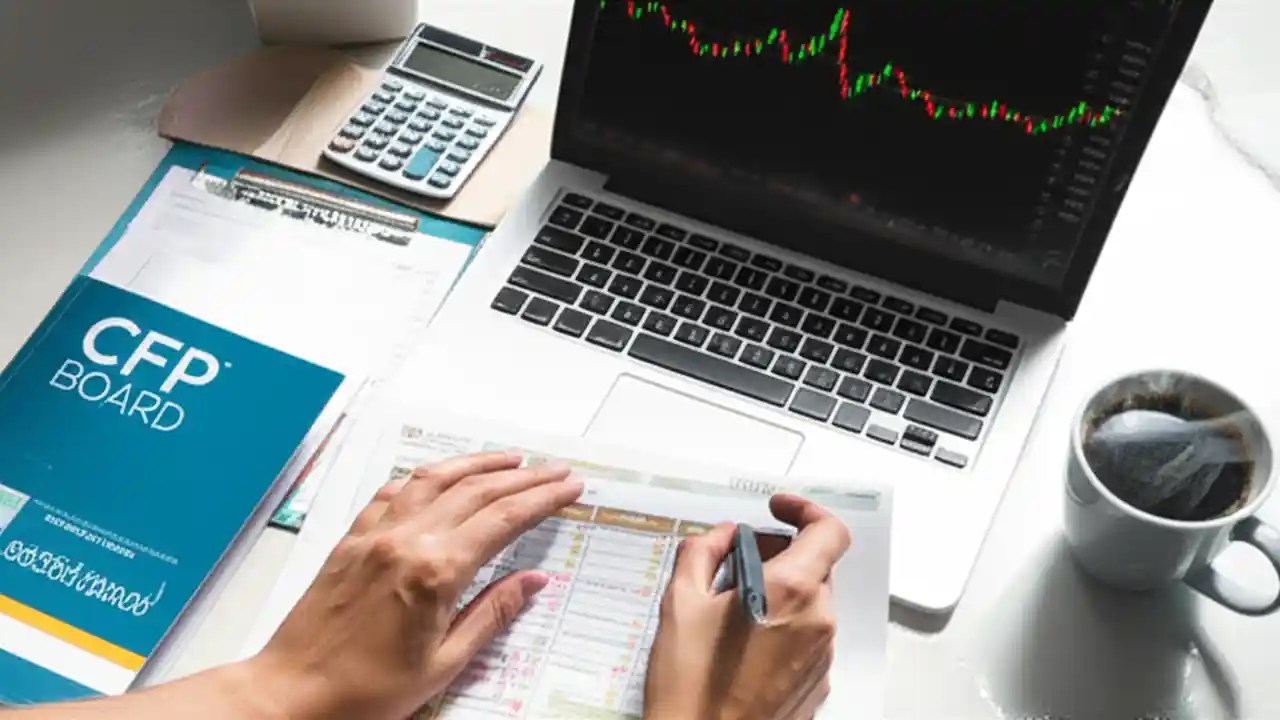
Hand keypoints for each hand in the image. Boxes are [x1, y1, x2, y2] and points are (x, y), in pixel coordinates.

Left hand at [248, 452, 582, 719]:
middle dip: (523, 477)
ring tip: (510, 458)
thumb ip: (491, 615)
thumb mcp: (444, 663)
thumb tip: (533, 583)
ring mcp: (375, 534)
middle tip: (556, 470)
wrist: (292, 695)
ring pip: (435, 479)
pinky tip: (440, 476)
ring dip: (477, 463)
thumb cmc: (363, 692)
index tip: (568, 487)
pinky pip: (393, 492)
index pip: (504, 520)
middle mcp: (405, 541)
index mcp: (434, 572)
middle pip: (477, 491)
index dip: (542, 499)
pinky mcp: (351, 539)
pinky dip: (425, 477)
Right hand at [643, 495, 849, 719]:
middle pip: (816, 566)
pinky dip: (783, 626)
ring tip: (732, 610)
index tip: (777, 510)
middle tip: (734, 564)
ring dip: (779, 593)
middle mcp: (818, 621)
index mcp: (791, 592)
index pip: (828, 531)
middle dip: (779, 555)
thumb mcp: (680, 602)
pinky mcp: (818, 684)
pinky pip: (808, 638)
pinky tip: (744, 642)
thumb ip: (703, 551)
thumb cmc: (690, 684)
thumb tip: (724, 536)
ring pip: (811, 603)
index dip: (804, 511)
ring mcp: (822, 656)